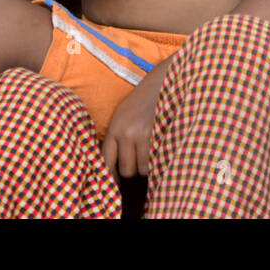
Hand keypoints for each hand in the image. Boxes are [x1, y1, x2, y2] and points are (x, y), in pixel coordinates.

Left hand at [102, 63, 167, 178]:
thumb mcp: (123, 116)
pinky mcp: (159, 136)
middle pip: (126, 170)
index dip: (109, 178)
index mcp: (114, 128)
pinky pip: (156, 162)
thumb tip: (111, 169)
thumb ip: (117, 139)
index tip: (111, 188)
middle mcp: (126, 132)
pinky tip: (160, 149)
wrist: (164, 82)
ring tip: (151, 150)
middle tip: (139, 159)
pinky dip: (158, 161)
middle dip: (133, 170)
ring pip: (142, 169)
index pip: (106, 161)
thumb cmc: (143, 102)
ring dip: (147, 165)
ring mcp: (143, 135)